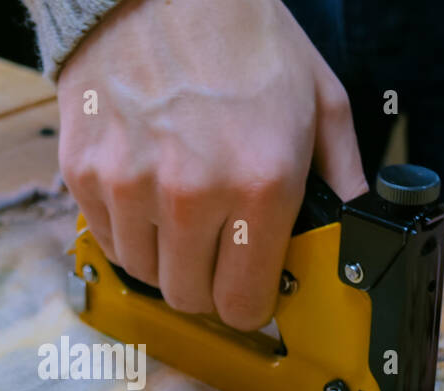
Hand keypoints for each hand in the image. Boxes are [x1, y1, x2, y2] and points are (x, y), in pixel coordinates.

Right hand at [56, 0, 366, 329]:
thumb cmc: (238, 36)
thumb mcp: (318, 99)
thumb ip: (343, 175)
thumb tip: (357, 228)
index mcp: (261, 183)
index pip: (243, 302)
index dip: (250, 301)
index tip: (249, 288)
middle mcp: (193, 194)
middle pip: (189, 297)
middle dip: (207, 282)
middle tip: (215, 249)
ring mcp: (131, 186)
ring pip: (144, 272)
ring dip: (164, 255)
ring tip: (180, 208)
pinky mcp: (85, 174)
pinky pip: (107, 237)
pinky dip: (126, 226)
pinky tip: (146, 186)